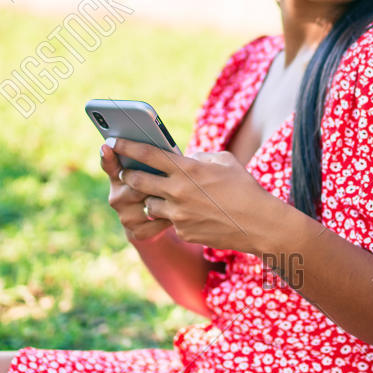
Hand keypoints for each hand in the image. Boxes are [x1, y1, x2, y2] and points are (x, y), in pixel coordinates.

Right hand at [100, 142, 173, 243]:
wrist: (157, 223)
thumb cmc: (158, 188)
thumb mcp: (153, 173)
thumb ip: (150, 161)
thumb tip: (161, 150)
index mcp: (118, 177)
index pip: (110, 164)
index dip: (108, 156)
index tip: (107, 146)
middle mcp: (117, 197)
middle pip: (136, 183)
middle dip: (154, 179)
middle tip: (170, 174)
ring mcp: (125, 215)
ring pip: (149, 202)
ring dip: (165, 197)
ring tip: (179, 194)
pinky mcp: (136, 232)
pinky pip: (158, 219)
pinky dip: (170, 215)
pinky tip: (177, 211)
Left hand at [112, 137, 284, 254]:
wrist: (259, 224)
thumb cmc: (244, 188)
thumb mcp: (223, 161)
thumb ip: (199, 158)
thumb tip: (185, 159)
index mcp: (187, 169)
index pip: (148, 154)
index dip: (127, 146)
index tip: (114, 140)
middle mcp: (177, 191)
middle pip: (138, 181)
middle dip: (130, 175)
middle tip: (128, 173)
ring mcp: (179, 215)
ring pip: (150, 205)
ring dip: (152, 199)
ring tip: (163, 196)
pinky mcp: (183, 232)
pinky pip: (170, 222)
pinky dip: (176, 217)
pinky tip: (192, 215)